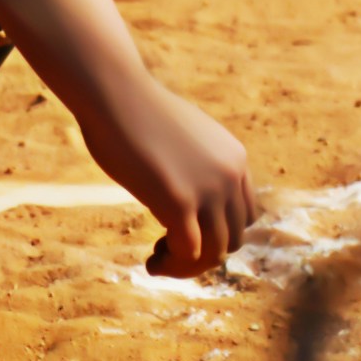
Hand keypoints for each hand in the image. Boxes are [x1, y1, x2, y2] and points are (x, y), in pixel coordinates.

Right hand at [84, 73, 253, 279]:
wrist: (115, 94)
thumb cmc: (136, 113)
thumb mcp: (181, 138)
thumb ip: (194, 164)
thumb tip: (190, 199)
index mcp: (235, 158)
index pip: (245, 216)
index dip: (217, 232)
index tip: (184, 231)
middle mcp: (230, 175)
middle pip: (233, 238)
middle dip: (203, 253)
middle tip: (166, 248)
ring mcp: (208, 189)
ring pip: (215, 253)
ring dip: (186, 265)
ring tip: (157, 260)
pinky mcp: (180, 202)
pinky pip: (189, 254)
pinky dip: (172, 266)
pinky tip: (151, 262)